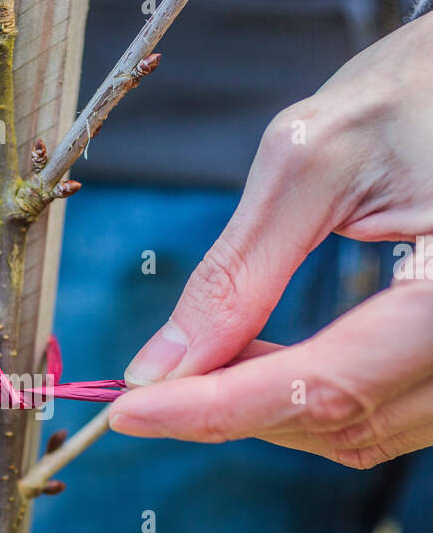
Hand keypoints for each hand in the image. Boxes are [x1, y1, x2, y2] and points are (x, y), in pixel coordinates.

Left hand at [110, 14, 432, 467]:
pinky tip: (256, 360)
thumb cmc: (402, 100)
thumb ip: (235, 274)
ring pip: (355, 433)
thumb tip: (159, 367)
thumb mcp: (307, 163)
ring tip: (207, 355)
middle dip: (231, 408)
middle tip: (155, 377)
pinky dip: (303, 398)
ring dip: (265, 408)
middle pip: (338, 422)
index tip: (129, 411)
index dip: (217, 409)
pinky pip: (374, 413)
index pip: (325, 386)